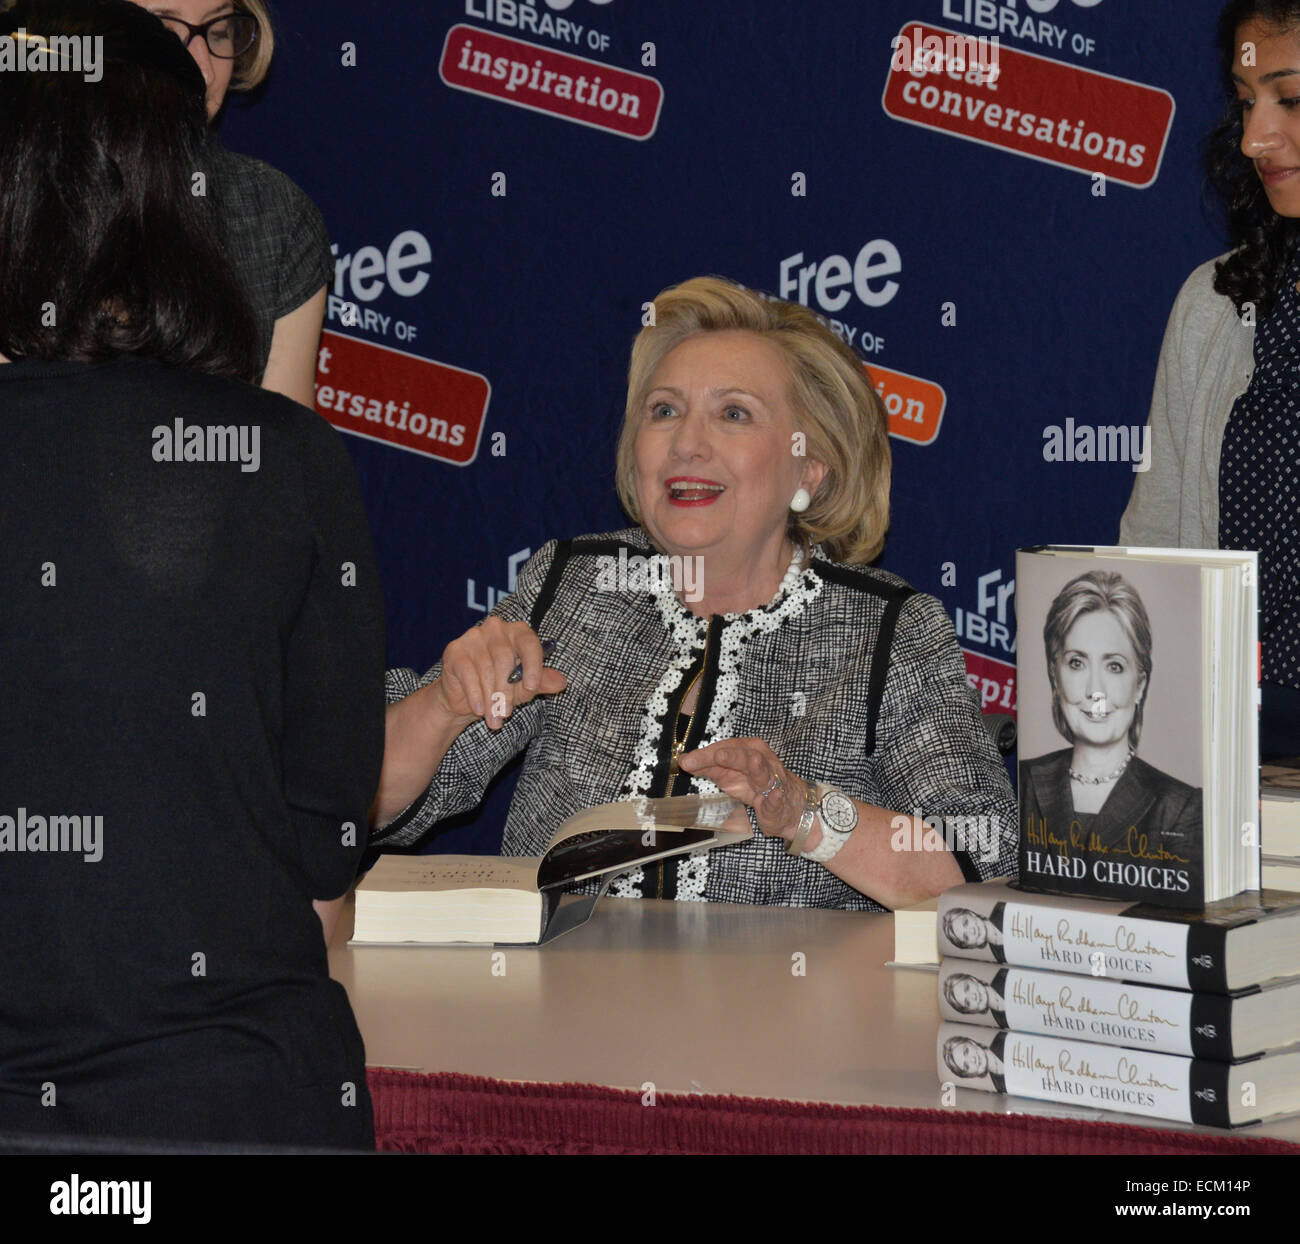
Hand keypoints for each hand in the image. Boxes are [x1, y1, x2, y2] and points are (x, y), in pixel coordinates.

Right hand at [433, 617, 566, 730]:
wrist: (466, 699)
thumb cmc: (500, 688)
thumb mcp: (524, 688)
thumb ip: (541, 682)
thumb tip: (561, 682)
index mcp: (518, 632)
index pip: (529, 642)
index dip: (533, 664)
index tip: (532, 687)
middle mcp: (496, 628)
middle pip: (504, 658)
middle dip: (506, 691)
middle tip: (506, 714)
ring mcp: (473, 637)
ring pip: (485, 669)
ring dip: (490, 698)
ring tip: (494, 718)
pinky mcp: (455, 650)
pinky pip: (468, 673)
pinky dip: (475, 695)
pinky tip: (479, 709)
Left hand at [678, 738, 808, 839]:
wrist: (784, 806)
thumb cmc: (754, 785)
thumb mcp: (728, 773)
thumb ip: (707, 766)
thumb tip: (684, 761)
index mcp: (748, 750)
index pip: (726, 748)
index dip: (707, 754)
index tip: (688, 761)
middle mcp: (762, 761)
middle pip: (743, 756)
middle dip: (731, 756)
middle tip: (718, 757)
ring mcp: (772, 781)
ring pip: (764, 772)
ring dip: (758, 767)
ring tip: (752, 762)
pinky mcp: (778, 803)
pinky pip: (777, 800)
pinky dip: (775, 798)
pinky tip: (773, 796)